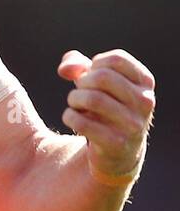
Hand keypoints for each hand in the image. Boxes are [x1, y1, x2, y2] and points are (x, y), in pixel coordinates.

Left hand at [58, 48, 154, 181]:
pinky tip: (72, 119)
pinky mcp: (117, 144)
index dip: (95, 64)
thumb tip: (65, 70)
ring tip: (74, 104)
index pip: (116, 60)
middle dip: (82, 82)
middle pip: (102, 77)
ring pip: (93, 99)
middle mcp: (145, 102)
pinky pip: (83, 123)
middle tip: (79, 91)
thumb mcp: (95, 82)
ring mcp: (133, 124)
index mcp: (145, 82)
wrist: (118, 151)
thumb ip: (78, 65)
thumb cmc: (106, 107)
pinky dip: (69, 117)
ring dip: (74, 98)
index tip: (92, 76)